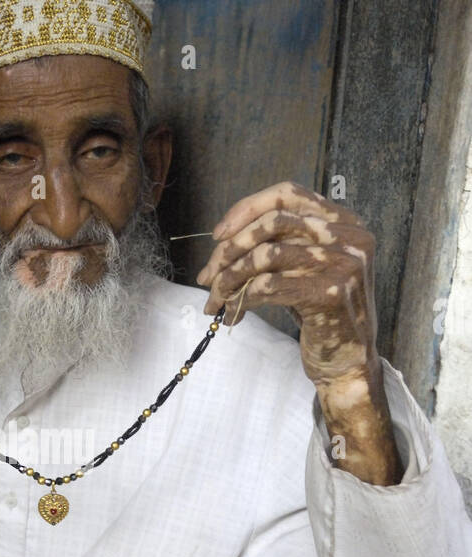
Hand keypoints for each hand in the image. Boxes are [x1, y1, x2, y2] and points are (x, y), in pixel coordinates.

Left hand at [196, 181, 376, 388]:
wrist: (348, 362)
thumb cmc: (321, 314)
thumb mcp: (306, 268)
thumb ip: (280, 244)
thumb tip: (223, 239)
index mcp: (345, 222)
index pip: (288, 194)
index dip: (248, 208)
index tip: (219, 235)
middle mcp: (349, 237)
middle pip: (272, 223)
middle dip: (230, 249)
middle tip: (207, 277)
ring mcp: (342, 264)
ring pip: (265, 255)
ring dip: (230, 278)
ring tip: (216, 299)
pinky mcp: (329, 293)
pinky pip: (269, 285)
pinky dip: (242, 299)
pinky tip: (233, 314)